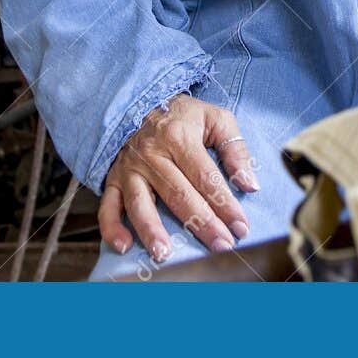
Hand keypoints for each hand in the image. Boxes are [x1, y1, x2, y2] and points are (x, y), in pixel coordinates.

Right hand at [98, 93, 258, 260]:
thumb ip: (236, 149)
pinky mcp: (113, 179)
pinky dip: (112, 228)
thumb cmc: (183, 116)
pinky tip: (124, 247)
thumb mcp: (215, 118)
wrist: (140, 102)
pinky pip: (108, 206)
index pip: (206, 177)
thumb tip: (249, 185)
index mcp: (179, 137)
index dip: (225, 204)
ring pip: (140, 204)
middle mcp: (152, 154)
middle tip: (221, 246)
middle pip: (178, 194)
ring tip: (165, 254)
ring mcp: (129, 169)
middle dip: (201, 223)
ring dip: (152, 231)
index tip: (241, 226)